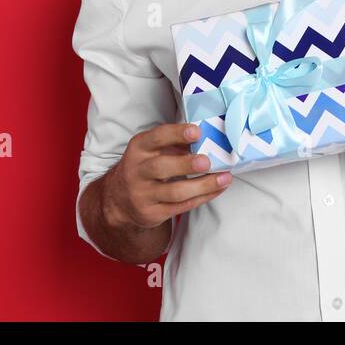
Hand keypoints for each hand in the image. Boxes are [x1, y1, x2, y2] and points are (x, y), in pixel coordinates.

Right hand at [102, 122, 232, 233]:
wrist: (120, 199)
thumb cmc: (146, 166)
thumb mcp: (152, 150)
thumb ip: (175, 143)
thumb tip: (208, 138)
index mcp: (139, 148)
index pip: (156, 138)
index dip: (176, 134)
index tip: (196, 131)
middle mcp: (137, 171)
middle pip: (161, 167)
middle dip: (186, 164)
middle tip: (207, 162)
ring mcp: (143, 194)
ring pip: (174, 192)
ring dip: (202, 185)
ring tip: (224, 178)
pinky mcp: (151, 213)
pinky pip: (181, 207)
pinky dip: (202, 197)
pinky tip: (217, 189)